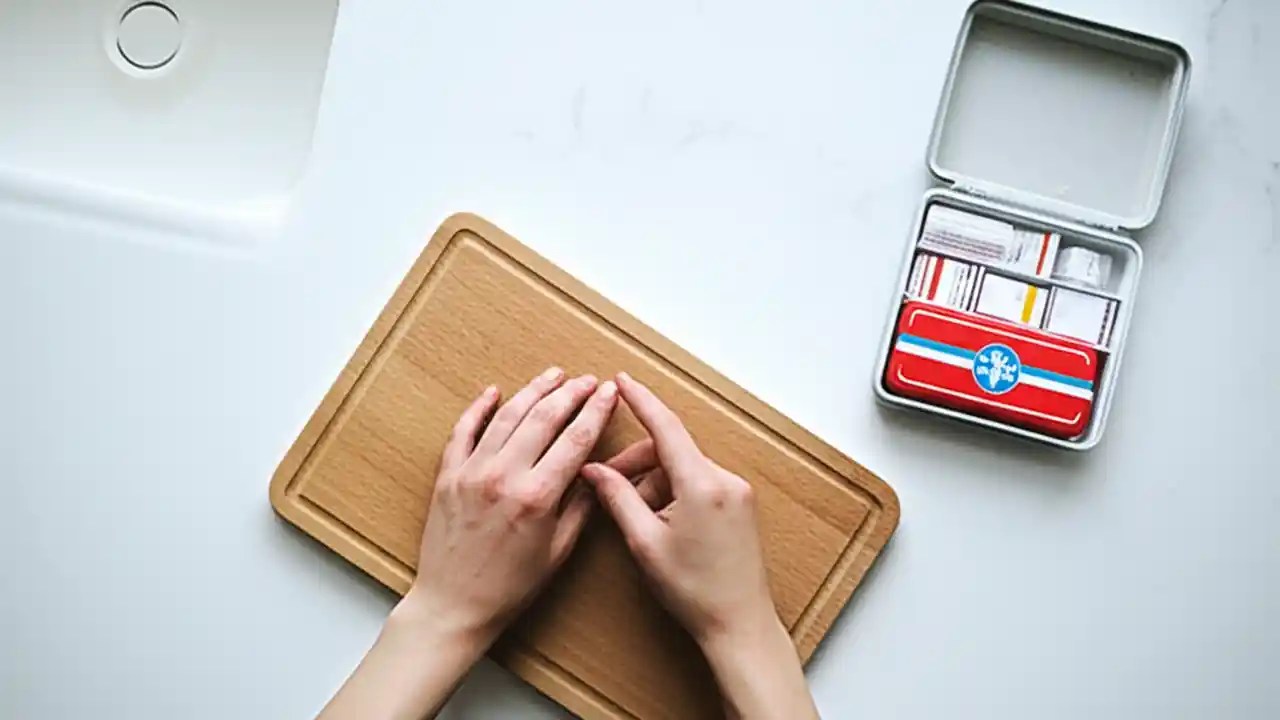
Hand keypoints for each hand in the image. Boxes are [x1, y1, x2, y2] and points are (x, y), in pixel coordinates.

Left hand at [319, 368, 617, 719]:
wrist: (453, 605)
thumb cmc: (509, 588)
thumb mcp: (558, 551)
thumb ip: (580, 506)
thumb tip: (598, 470)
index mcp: (537, 496)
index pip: (575, 439)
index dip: (595, 410)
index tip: (608, 392)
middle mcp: (503, 476)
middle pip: (543, 418)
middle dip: (569, 393)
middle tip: (586, 380)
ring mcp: (471, 472)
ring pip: (507, 416)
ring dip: (533, 391)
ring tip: (552, 375)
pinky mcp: (447, 476)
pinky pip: (463, 431)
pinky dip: (479, 408)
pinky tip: (494, 392)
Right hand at [581, 373, 818, 719]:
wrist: (738, 625)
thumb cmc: (693, 590)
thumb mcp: (644, 542)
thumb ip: (618, 498)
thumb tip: (594, 471)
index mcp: (701, 484)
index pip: (665, 427)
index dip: (641, 401)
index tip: (621, 381)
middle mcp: (725, 480)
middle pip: (670, 451)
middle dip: (636, 465)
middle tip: (607, 487)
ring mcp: (737, 492)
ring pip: (682, 469)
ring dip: (654, 484)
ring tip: (638, 522)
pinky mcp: (740, 505)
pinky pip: (698, 484)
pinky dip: (673, 494)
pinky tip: (660, 524)